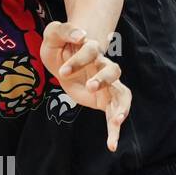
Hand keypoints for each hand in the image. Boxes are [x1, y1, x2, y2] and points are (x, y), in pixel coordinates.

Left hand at [39, 21, 130, 151]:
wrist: (64, 62)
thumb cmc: (59, 47)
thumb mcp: (53, 36)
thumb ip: (62, 30)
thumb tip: (81, 35)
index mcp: (90, 49)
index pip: (90, 50)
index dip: (78, 59)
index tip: (62, 70)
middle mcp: (103, 67)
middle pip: (113, 70)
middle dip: (102, 79)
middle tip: (89, 86)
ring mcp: (107, 85)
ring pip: (122, 93)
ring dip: (120, 106)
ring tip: (116, 120)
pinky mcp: (105, 100)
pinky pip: (115, 114)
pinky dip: (115, 130)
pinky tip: (112, 144)